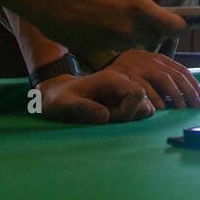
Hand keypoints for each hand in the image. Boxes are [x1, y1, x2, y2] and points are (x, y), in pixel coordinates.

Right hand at [23, 0, 185, 53]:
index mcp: (138, 7)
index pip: (173, 27)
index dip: (177, 25)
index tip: (177, 22)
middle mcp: (127, 29)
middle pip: (151, 37)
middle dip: (148, 27)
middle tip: (134, 13)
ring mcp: (108, 43)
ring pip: (126, 41)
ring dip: (123, 31)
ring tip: (102, 11)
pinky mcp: (89, 51)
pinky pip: (104, 45)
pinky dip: (101, 36)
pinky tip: (86, 19)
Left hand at [38, 69, 154, 123]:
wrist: (54, 94)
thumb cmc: (57, 98)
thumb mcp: (64, 104)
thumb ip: (83, 108)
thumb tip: (105, 117)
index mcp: (111, 80)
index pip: (138, 94)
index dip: (128, 111)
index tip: (108, 118)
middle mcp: (122, 83)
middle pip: (145, 102)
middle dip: (129, 117)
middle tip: (107, 120)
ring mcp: (124, 91)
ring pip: (144, 108)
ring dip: (129, 119)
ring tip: (108, 119)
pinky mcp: (123, 100)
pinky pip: (137, 111)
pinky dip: (128, 119)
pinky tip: (111, 119)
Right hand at [108, 50, 199, 108]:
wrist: (98, 78)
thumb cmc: (124, 78)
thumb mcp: (142, 70)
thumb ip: (159, 75)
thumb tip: (184, 89)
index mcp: (154, 57)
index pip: (179, 68)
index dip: (192, 81)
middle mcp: (147, 59)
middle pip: (174, 74)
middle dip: (188, 90)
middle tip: (196, 104)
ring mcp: (137, 67)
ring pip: (163, 79)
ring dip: (175, 94)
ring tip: (182, 107)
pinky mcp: (127, 76)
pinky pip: (145, 88)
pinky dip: (155, 98)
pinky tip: (163, 108)